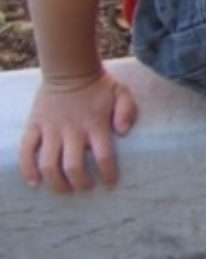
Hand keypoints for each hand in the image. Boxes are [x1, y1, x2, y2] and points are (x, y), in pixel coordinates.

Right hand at [19, 68, 137, 192]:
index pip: (104, 156)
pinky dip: (27, 170)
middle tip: (86, 188)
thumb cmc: (98, 84)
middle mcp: (72, 129)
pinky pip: (26, 152)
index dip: (108, 173)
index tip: (110, 183)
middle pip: (73, 167)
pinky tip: (34, 183)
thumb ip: (127, 110)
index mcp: (95, 123)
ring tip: (65, 190)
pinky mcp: (34, 126)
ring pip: (49, 164)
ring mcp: (51, 129)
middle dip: (81, 183)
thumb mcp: (121, 92)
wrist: (69, 68)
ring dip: (56, 183)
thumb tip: (123, 132)